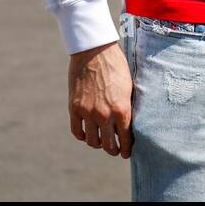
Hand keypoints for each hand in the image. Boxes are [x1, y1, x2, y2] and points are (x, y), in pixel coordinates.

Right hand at [67, 41, 132, 157]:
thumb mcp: (129, 87)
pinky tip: (87, 133)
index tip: (127, 153)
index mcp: (122, 109)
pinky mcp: (75, 108)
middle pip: (108, 145)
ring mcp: (88, 112)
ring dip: (97, 143)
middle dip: (113, 150)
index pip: (126, 139)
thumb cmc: (117, 66)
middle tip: (115, 150)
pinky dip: (82, 136)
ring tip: (101, 141)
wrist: (95, 52)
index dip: (127, 149)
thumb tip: (129, 123)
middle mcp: (104, 115)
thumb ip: (128, 107)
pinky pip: (77, 131)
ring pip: (92, 141)